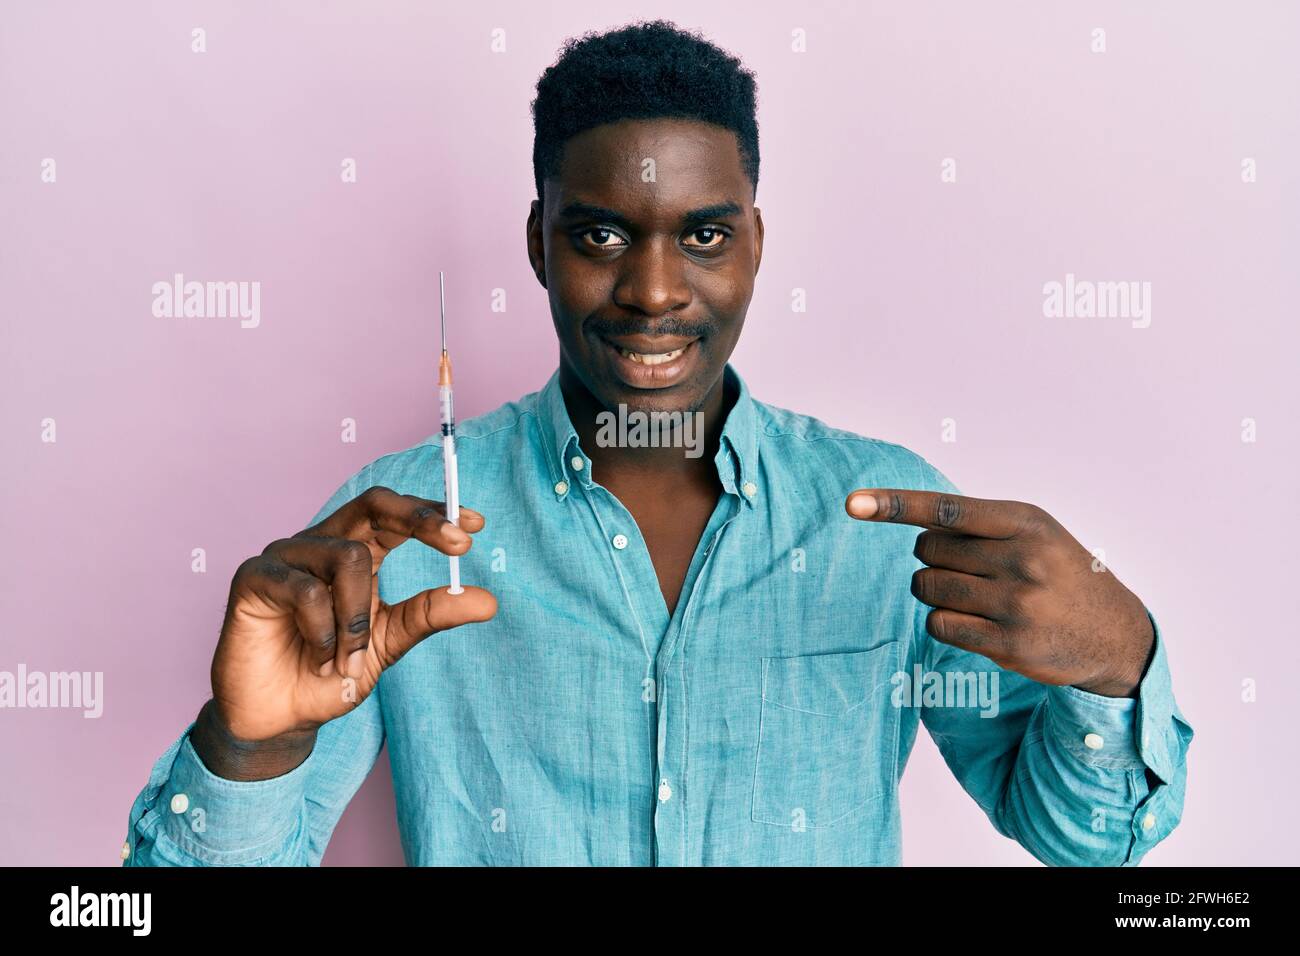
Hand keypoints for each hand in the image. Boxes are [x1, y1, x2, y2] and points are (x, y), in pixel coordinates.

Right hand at [210, 486, 496, 744]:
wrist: (279, 718)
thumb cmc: (331, 674)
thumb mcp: (391, 642)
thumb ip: (432, 615)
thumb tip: (488, 601)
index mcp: (355, 552)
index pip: (395, 515)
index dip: (434, 513)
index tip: (476, 525)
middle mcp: (321, 543)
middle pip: (373, 503)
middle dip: (420, 519)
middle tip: (458, 543)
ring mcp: (286, 555)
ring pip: (349, 559)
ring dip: (359, 621)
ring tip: (350, 661)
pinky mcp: (253, 576)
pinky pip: (307, 591)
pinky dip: (324, 633)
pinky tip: (319, 660)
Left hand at [845, 488, 1153, 697]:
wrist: (1113, 631)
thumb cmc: (1058, 570)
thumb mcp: (1034, 531)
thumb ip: (977, 524)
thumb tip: (910, 525)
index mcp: (1025, 522)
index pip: (945, 509)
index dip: (894, 505)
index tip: (852, 504)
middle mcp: (1022, 559)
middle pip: (927, 551)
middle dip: (934, 558)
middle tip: (970, 568)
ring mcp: (1016, 604)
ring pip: (928, 588)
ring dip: (934, 590)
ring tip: (973, 594)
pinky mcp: (1009, 644)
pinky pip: (939, 625)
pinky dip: (943, 620)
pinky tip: (975, 621)